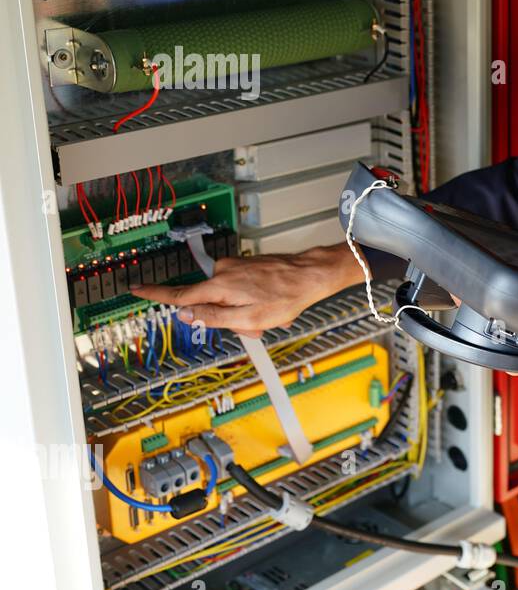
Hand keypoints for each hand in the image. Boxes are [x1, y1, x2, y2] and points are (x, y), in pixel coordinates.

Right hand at [132, 243, 358, 335]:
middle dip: (229, 318)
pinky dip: (251, 300)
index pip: (180, 294)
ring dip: (244, 310)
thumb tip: (184, 314)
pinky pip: (239, 290)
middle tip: (256, 324)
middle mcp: (223, 272)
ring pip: (228, 299)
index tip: (136, 290)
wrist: (310, 275)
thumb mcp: (248, 319)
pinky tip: (271, 302)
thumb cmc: (285, 298)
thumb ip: (213, 318)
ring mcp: (235, 267)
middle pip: (210, 303)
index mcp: (220, 287)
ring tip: (269, 312)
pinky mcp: (245, 265)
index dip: (156, 295)